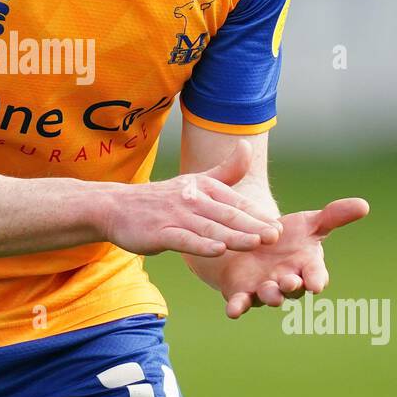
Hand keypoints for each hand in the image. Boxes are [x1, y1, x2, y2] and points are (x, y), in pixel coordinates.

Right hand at [104, 140, 283, 258]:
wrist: (116, 207)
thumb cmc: (161, 199)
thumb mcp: (194, 181)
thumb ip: (225, 170)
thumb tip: (248, 146)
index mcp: (203, 187)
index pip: (236, 203)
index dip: (258, 216)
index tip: (279, 228)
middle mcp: (192, 199)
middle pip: (228, 215)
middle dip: (253, 226)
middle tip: (276, 236)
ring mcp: (175, 216)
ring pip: (210, 228)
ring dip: (234, 236)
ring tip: (256, 243)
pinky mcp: (159, 232)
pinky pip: (184, 240)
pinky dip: (201, 245)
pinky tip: (218, 251)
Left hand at [186, 195, 369, 316]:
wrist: (251, 244)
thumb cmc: (287, 236)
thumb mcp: (309, 222)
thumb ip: (334, 216)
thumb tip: (364, 204)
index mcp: (306, 267)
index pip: (315, 275)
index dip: (316, 279)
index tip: (317, 284)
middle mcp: (287, 282)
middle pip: (292, 288)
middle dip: (292, 287)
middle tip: (290, 283)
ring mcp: (265, 290)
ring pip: (268, 296)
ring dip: (270, 296)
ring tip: (270, 293)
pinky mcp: (242, 293)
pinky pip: (240, 303)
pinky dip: (237, 307)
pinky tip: (233, 311)